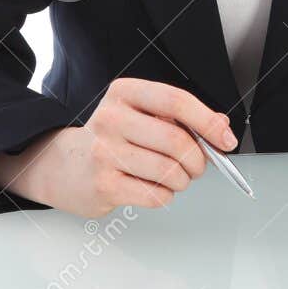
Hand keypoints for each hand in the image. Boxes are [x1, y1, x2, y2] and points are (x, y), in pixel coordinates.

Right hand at [0, 78, 238, 218]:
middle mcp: (112, 118)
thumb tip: (222, 128)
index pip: (176, 101)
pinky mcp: (103, 185)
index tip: (225, 140)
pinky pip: (155, 196)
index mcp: (125, 93)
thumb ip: (181, 118)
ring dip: (182, 180)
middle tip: (197, 166)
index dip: (208, 121)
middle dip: (198, 160)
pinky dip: (165, 196)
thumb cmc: (111, 139)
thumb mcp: (141, 115)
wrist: (62, 166)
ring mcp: (105, 153)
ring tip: (173, 178)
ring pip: (169, 171)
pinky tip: (153, 188)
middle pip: (176, 141)